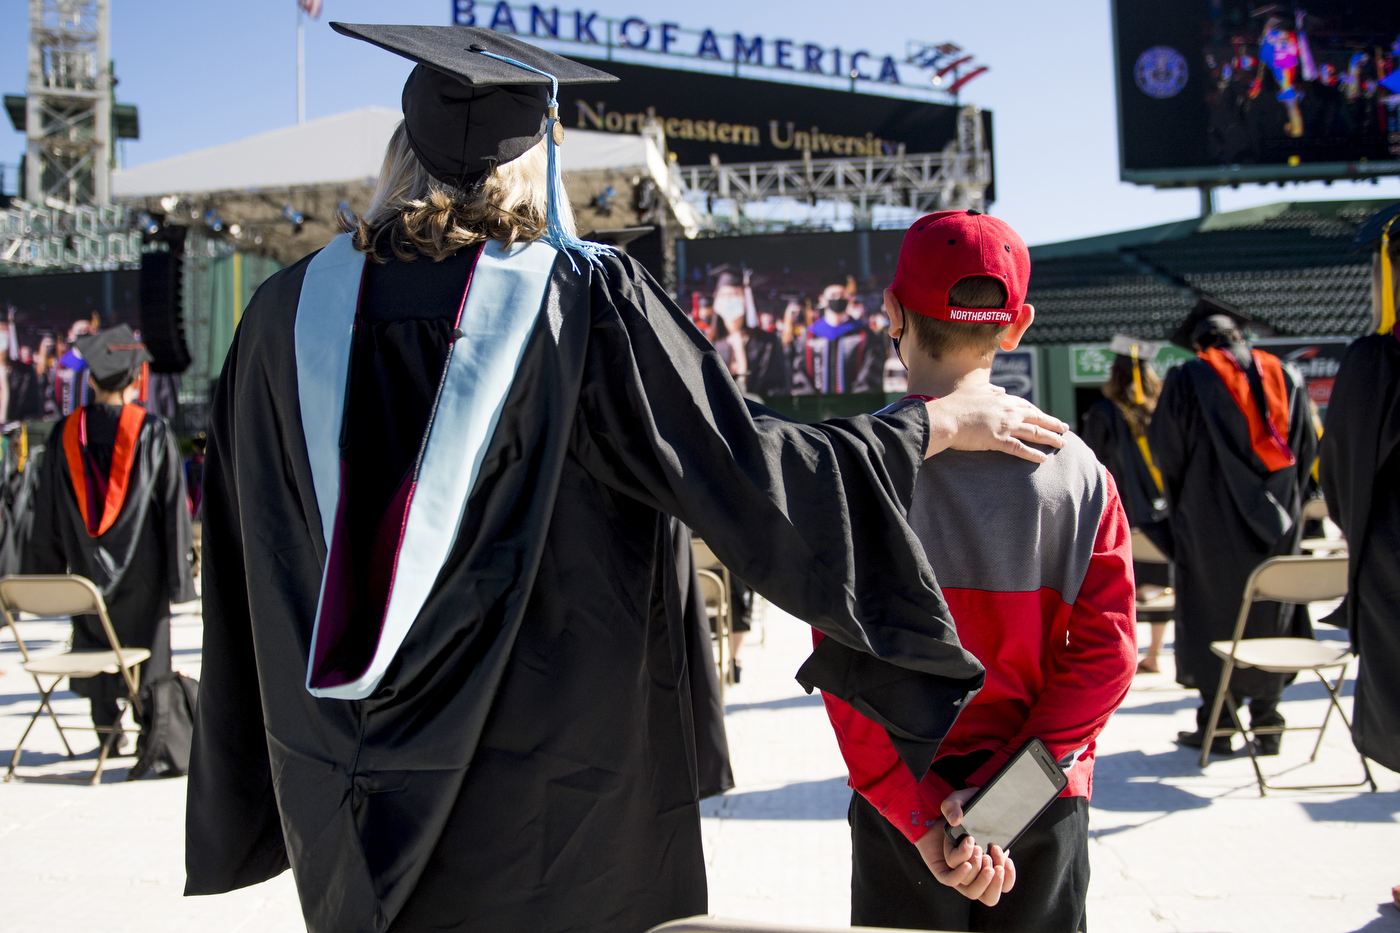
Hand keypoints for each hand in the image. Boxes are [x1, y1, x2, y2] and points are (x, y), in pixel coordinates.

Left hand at [913, 787, 1016, 904]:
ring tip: (979, 852)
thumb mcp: (958, 801)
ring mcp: (957, 874)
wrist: (929, 811)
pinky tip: (966, 863)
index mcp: (987, 864)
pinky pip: (951, 881)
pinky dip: (960, 875)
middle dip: (995, 882)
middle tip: (992, 859)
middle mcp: (974, 873)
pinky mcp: (941, 871)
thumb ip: (957, 805)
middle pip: (989, 896)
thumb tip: (956, 821)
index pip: (1003, 884)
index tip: (1006, 858)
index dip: (1008, 877)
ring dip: (978, 876)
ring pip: (972, 891)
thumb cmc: (951, 810)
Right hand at [924, 382, 1066, 462]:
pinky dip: (1034, 454)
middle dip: (1054, 424)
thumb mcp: (975, 390)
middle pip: (1037, 418)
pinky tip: (1044, 459)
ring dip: (1051, 439)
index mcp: (1003, 399)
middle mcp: (1008, 411)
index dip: (1040, 413)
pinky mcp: (998, 440)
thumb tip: (1002, 388)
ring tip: (1063, 444)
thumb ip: (991, 389)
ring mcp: (1005, 426)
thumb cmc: (956, 404)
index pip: (1028, 406)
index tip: (1048, 418)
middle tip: (1065, 429)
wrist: (945, 418)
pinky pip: (1020, 449)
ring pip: (1034, 433)